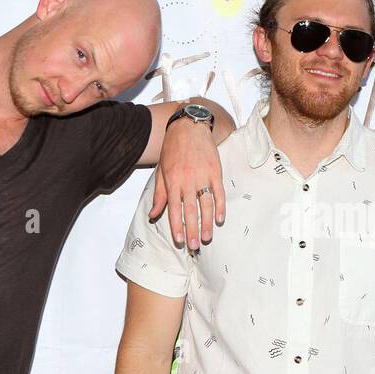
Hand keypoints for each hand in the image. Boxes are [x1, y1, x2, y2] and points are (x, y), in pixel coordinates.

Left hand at [149, 98, 227, 250]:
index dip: (177, 226)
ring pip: (206, 204)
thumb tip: (154, 215)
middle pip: (191, 210)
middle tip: (194, 246)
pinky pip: (219, 193)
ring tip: (207, 237)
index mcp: (173, 181)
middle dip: (192, 230)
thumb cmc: (173, 150)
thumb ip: (159, 195)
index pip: (174, 208)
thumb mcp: (161, 171)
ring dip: (207, 223)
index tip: (179, 241)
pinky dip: (220, 207)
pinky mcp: (216, 171)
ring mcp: (203, 176)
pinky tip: (219, 219)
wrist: (189, 127)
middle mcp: (187, 180)